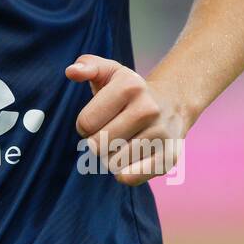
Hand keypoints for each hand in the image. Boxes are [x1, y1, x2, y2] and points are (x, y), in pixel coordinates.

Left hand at [64, 54, 191, 185]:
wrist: (172, 103)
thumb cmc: (129, 90)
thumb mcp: (109, 71)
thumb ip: (87, 66)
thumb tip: (71, 72)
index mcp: (130, 86)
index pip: (86, 123)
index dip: (85, 125)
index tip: (96, 119)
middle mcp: (148, 109)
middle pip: (98, 145)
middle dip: (96, 142)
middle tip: (107, 133)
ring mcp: (161, 134)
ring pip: (113, 163)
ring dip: (110, 158)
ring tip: (121, 143)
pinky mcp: (169, 157)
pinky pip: (131, 177)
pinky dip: (124, 173)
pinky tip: (130, 158)